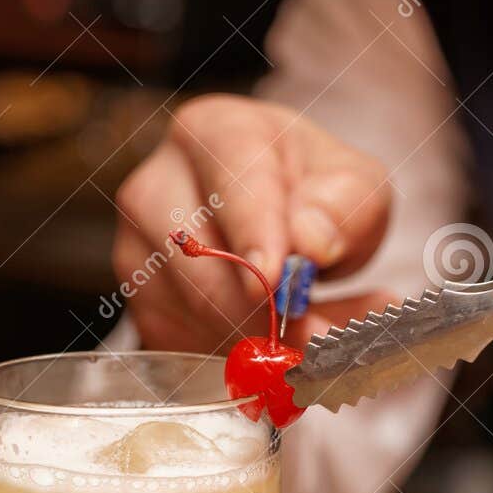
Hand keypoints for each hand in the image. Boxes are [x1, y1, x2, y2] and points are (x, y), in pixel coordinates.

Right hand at [112, 94, 392, 353]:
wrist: (279, 224)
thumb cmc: (315, 197)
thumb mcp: (355, 188)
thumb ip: (345, 209)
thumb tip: (312, 243)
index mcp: (215, 132)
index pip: (229, 177)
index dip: (252, 230)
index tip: (275, 275)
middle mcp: (157, 184)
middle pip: (195, 254)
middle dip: (258, 306)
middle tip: (316, 338)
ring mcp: (138, 249)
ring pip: (190, 310)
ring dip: (257, 339)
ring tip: (315, 337)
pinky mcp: (141, 306)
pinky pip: (184, 346)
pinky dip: (237, 360)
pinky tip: (274, 347)